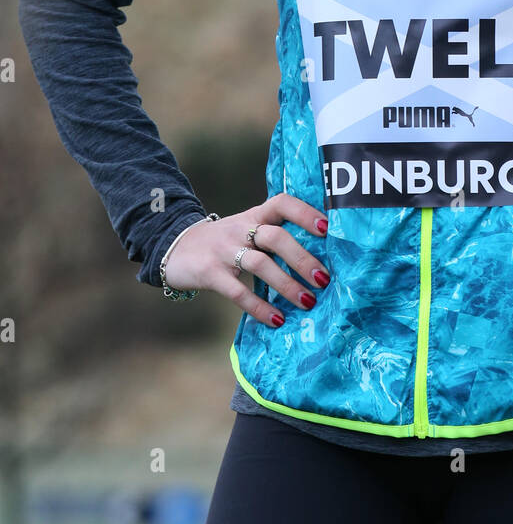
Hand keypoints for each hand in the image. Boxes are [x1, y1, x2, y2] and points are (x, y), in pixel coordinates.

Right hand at [162, 194, 329, 327]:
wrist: (175, 247)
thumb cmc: (225, 242)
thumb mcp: (247, 229)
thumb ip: (274, 236)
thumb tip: (319, 259)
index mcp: (255, 215)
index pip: (282, 203)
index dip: (305, 213)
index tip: (327, 229)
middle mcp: (241, 229)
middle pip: (276, 237)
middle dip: (302, 259)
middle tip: (324, 279)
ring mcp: (224, 250)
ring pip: (260, 264)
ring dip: (287, 284)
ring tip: (308, 302)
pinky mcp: (210, 273)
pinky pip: (238, 291)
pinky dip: (260, 307)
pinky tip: (277, 319)